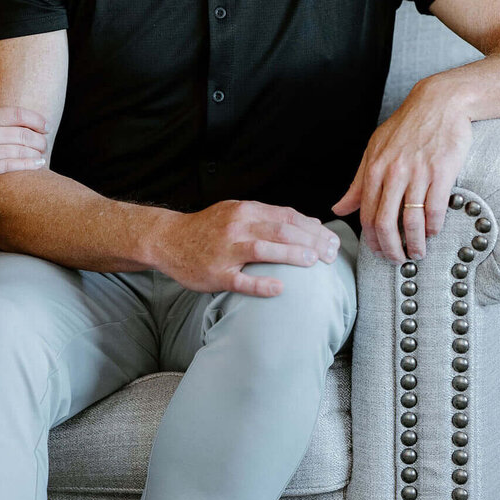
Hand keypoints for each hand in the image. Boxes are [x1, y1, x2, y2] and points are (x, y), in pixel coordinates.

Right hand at [0, 70, 47, 190]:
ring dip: (36, 152)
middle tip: (45, 141)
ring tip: (43, 152)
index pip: (17, 114)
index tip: (45, 125)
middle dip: (39, 138)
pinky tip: (38, 164)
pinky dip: (28, 165)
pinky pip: (10, 166)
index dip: (36, 119)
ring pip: (19, 150)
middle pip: (22, 133)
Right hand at [155, 200, 341, 297]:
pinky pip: (240, 280)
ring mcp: (225, 251)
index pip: (286, 216)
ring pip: (263, 250)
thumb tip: (309, 223)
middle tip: (331, 253)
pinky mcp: (216, 273)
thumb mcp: (236, 212)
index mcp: (244, 211)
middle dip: (310, 241)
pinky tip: (280, 288)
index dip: (312, 227)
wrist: (168, 239)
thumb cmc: (208, 228)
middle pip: (280, 230)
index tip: (330, 239)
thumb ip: (269, 217)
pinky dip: (261, 284)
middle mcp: (236, 227)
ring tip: (313, 262)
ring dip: (291, 254)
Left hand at [331, 79, 472, 261]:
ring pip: (411, 220)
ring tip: (417, 252)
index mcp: (374, 169)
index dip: (372, 239)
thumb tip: (338, 208)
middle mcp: (393, 173)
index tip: (379, 252)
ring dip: (414, 243)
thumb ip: (357, 182)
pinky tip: (432, 232)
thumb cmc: (406, 126)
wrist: (439, 102)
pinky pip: (435, 209)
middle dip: (390, 248)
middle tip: (397, 260)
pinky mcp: (441, 172)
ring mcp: (417, 173)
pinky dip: (433, 227)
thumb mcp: (374, 149)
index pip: (366, 214)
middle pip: (385, 222)